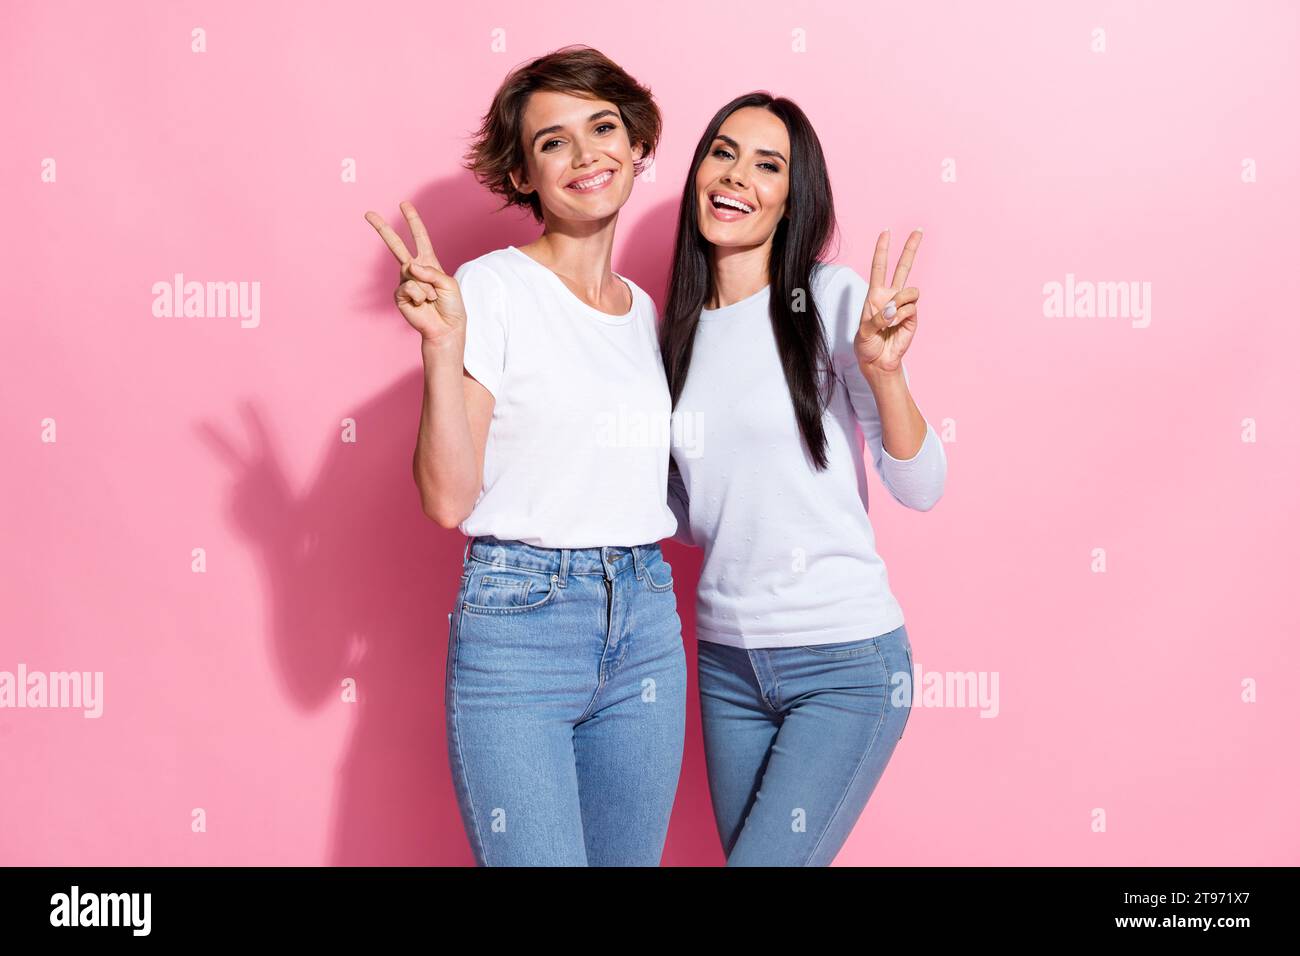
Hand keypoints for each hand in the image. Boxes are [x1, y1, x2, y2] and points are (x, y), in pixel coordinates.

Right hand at [364, 201, 466, 352]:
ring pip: (412, 275)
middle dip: (382, 229)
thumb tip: (409, 266)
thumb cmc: (451, 306)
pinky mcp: (400, 295)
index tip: (403, 204)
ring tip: (432, 300)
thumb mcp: (448, 284)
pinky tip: (422, 305)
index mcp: (428, 262)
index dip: (413, 221)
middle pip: (396, 245)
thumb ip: (431, 272)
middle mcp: (414, 270)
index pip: (419, 238)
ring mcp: (405, 282)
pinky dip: (420, 297)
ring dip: (427, 289)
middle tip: (368, 213)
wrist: (446, 328)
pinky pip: (409, 288)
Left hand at [853, 228, 922, 375]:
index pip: (879, 267)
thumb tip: (893, 309)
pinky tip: (894, 325)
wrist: (877, 362)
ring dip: (899, 302)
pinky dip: (900, 316)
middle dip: (911, 248)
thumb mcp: (864, 331)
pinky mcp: (913, 317)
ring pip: (910, 290)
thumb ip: (877, 319)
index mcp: (875, 295)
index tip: (885, 232)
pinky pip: (910, 308)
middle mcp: (891, 296)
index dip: (882, 250)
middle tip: (919, 230)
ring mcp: (903, 306)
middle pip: (903, 267)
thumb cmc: (866, 345)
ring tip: (890, 317)